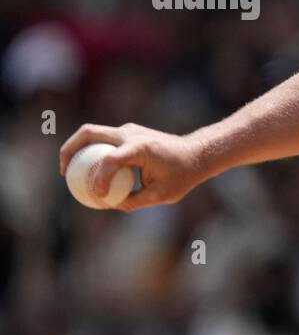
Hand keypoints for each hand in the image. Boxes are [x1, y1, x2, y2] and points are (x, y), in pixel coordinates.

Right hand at [59, 123, 207, 210]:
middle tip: (64, 172)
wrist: (198, 152)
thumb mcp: (162, 195)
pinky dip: (91, 151)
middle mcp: (130, 134)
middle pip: (88, 133)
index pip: (110, 160)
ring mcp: (128, 130)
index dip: (99, 179)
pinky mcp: (128, 133)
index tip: (98, 196)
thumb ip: (135, 201)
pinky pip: (103, 140)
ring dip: (77, 149)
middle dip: (69, 150)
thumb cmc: (183, 174)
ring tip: (70, 171)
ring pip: (92, 132)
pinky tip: (88, 170)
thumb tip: (111, 204)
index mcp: (140, 148)